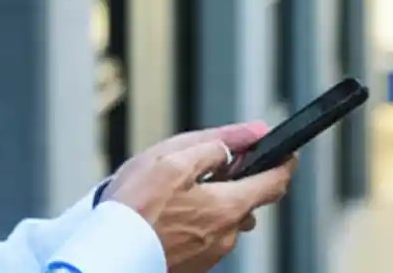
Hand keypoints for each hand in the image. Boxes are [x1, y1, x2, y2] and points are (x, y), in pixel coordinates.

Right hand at [102, 123, 298, 272]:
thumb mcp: (172, 159)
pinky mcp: (193, 265)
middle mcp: (227, 234)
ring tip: (175, 193)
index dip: (283, 162)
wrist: (108, 254)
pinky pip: (205, 236)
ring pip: (224, 219)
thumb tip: (252, 133)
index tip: (284, 151)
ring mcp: (211, 254)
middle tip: (205, 166)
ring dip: (211, 203)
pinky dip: (195, 221)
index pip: (276, 182)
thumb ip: (217, 144)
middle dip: (235, 181)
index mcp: (229, 206)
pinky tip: (167, 214)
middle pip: (247, 201)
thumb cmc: (134, 208)